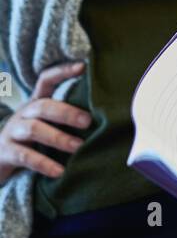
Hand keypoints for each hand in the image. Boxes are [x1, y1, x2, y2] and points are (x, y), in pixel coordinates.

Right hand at [0, 61, 91, 186]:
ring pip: (34, 129)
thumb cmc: (31, 142)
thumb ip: (66, 120)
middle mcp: (23, 114)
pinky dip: (44, 163)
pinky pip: (25, 156)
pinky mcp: (5, 153)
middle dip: (66, 112)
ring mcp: (13, 133)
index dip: (62, 71)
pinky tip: (60, 171)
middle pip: (43, 106)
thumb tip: (106, 119)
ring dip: (58, 137)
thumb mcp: (47, 126)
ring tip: (78, 147)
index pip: (46, 80)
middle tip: (87, 121)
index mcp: (35, 104)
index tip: (83, 66)